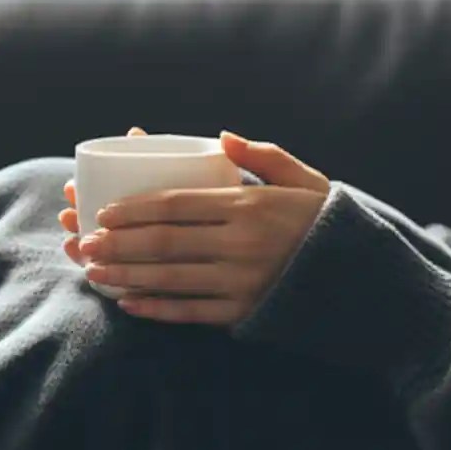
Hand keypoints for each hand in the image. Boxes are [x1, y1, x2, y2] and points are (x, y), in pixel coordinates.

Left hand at [60, 130, 329, 325]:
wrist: (367, 279)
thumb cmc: (324, 222)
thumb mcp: (304, 181)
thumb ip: (263, 156)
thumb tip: (222, 136)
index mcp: (249, 205)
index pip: (176, 203)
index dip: (133, 208)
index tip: (100, 211)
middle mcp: (242, 243)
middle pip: (163, 242)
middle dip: (117, 242)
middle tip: (83, 242)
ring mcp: (242, 281)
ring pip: (169, 277)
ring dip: (124, 274)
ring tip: (92, 270)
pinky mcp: (245, 313)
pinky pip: (190, 312)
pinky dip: (155, 308)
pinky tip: (127, 303)